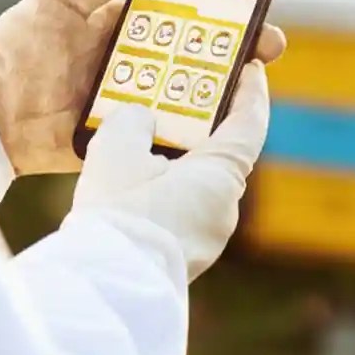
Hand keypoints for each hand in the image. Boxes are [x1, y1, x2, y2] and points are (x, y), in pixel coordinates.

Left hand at [0, 0, 286, 175]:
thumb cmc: (19, 44)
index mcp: (126, 25)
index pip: (185, 11)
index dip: (220, 4)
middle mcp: (139, 63)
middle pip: (202, 54)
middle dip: (240, 47)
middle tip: (267, 43)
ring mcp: (138, 101)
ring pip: (195, 94)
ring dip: (226, 88)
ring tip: (251, 81)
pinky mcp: (130, 139)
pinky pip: (170, 135)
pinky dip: (197, 130)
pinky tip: (224, 125)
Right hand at [71, 61, 269, 280]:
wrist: (104, 287)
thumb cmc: (119, 215)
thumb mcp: (117, 148)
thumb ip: (133, 120)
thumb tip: (140, 120)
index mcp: (222, 176)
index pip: (250, 123)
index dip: (250, 91)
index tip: (249, 67)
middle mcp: (224, 209)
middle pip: (220, 153)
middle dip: (201, 125)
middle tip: (178, 96)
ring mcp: (206, 238)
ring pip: (195, 185)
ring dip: (175, 161)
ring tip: (141, 139)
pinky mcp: (183, 258)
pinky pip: (178, 212)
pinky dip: (162, 191)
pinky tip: (130, 184)